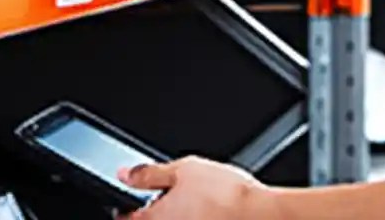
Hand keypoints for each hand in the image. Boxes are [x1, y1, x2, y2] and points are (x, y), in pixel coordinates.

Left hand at [118, 156, 268, 218]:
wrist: (258, 214)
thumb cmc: (224, 193)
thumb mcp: (183, 169)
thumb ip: (149, 173)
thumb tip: (126, 174)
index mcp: (154, 218)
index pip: (126, 218)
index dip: (126, 209)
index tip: (130, 204)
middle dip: (157, 212)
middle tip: (170, 198)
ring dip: (180, 216)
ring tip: (196, 203)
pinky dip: (199, 218)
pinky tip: (211, 212)